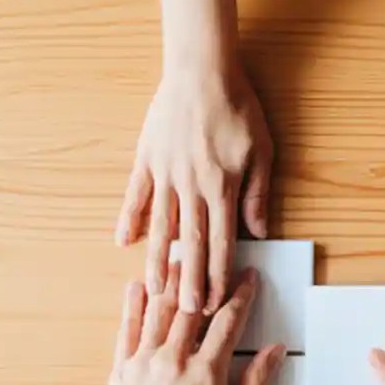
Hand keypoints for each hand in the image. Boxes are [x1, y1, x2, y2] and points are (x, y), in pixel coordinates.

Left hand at [107, 266, 283, 384]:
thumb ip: (256, 383)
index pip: (228, 321)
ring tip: (179, 258)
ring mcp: (144, 363)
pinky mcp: (121, 372)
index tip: (249, 277)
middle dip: (206, 279)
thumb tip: (276, 350)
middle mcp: (174, 360)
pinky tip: (138, 287)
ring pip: (159, 311)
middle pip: (193, 307)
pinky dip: (133, 306)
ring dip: (170, 282)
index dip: (241, 295)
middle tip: (213, 256)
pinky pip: (127, 331)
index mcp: (206, 372)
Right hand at [116, 68, 272, 315]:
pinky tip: (122, 241)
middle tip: (185, 313)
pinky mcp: (147, 159)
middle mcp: (192, 187)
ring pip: (161, 226)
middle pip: (192, 242)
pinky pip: (135, 194)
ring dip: (158, 261)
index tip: (216, 302)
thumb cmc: (238, 108)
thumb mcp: (262, 151)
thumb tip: (260, 231)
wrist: (202, 71)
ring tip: (153, 290)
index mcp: (222, 188)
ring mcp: (166, 174)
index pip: (222, 241)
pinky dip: (127, 218)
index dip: (219, 274)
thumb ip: (257, 194)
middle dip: (189, 280)